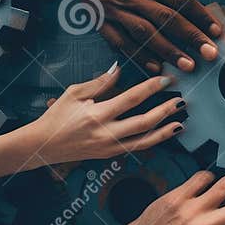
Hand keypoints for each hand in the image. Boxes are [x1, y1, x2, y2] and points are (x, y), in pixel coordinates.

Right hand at [18, 62, 184, 163]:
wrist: (43, 146)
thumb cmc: (57, 117)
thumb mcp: (74, 94)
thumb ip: (99, 83)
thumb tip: (119, 69)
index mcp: (97, 115)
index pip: (131, 99)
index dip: (151, 88)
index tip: (166, 79)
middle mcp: (107, 133)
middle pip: (144, 122)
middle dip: (165, 111)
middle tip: (181, 101)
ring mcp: (110, 147)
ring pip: (145, 141)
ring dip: (165, 132)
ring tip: (181, 123)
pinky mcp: (111, 155)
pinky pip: (137, 147)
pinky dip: (152, 141)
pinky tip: (163, 133)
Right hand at [47, 0, 220, 71]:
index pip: (177, 0)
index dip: (199, 16)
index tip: (216, 30)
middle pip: (164, 21)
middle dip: (189, 39)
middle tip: (210, 55)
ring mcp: (113, 11)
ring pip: (144, 36)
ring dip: (167, 52)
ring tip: (188, 66)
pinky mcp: (101, 20)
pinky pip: (120, 42)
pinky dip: (137, 56)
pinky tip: (154, 68)